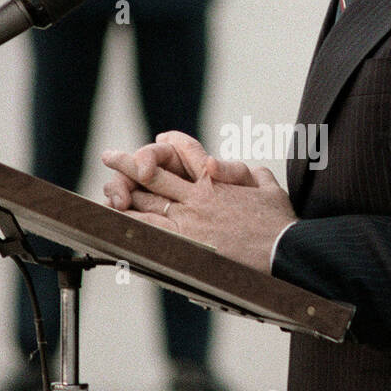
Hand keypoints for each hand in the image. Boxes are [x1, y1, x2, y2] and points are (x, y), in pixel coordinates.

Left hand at [101, 131, 297, 272]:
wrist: (283, 250)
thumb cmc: (280, 223)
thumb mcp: (268, 188)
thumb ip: (248, 174)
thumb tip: (224, 165)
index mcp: (216, 180)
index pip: (187, 152)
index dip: (170, 144)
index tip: (158, 139)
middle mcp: (197, 195)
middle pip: (156, 173)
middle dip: (130, 164)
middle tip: (109, 156)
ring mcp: (190, 219)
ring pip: (148, 201)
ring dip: (124, 191)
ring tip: (107, 187)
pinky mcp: (187, 242)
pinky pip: (151, 230)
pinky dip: (132, 223)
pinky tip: (115, 220)